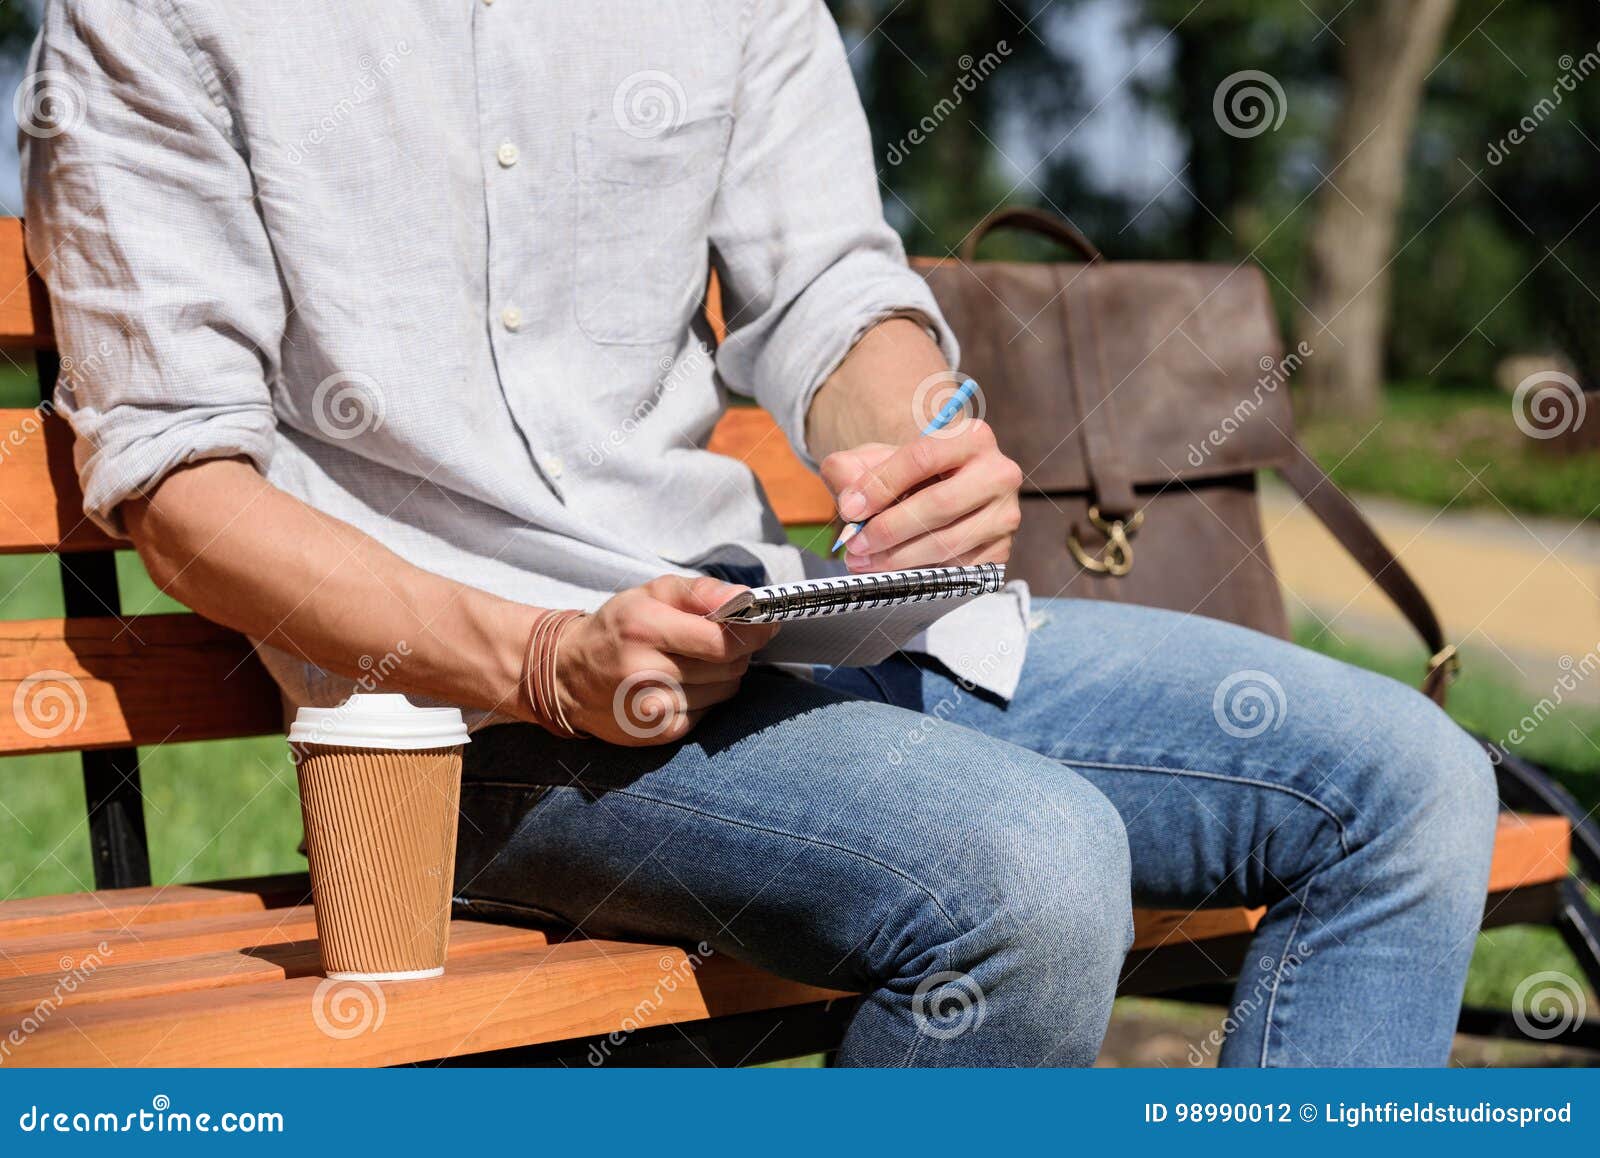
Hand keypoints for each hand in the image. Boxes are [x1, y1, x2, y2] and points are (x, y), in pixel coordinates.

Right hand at [552, 576, 776, 745]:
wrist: (568, 675)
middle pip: (730, 666)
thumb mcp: (652, 593)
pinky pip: (708, 714)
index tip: (765, 624)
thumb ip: (703, 591)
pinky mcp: (656, 734)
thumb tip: (748, 599)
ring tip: (693, 663)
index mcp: (645, 628)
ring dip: (722, 675)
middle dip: (736, 651)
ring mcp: (651, 708)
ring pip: (725, 690)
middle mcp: (645, 671)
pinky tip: (681, 687)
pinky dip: (705, 699)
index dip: (753, 631)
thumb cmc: (619, 627)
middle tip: (720, 641)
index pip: (722, 640)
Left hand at [818, 421, 1022, 570]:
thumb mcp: (873, 460)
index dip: (882, 486)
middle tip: (854, 544)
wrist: (937, 494)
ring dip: (898, 557)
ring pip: (948, 542)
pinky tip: (891, 571)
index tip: (850, 510)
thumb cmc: (905, 475)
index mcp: (971, 437)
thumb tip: (850, 504)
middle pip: (939, 503)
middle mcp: (999, 473)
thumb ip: (849, 470)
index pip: (922, 458)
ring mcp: (1005, 515)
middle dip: (890, 528)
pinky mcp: (1001, 552)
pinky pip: (956, 569)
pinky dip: (919, 573)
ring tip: (863, 560)